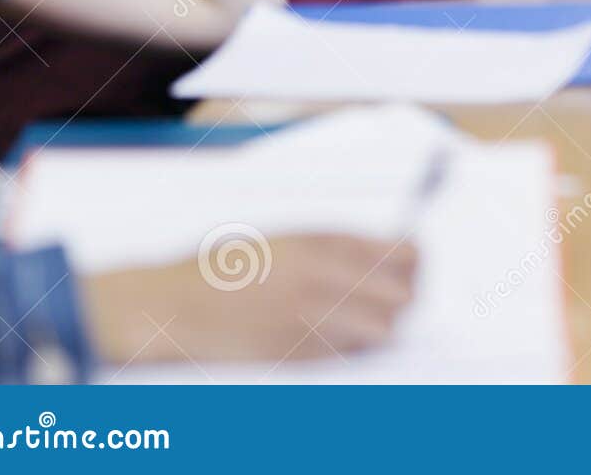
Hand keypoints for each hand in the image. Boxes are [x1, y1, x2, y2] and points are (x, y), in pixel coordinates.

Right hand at [83, 235, 418, 365]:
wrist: (174, 305)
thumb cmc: (225, 267)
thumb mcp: (284, 237)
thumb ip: (333, 245)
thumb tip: (381, 254)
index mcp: (320, 242)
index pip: (400, 252)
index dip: (415, 262)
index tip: (414, 266)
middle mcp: (321, 279)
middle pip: (400, 294)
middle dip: (403, 296)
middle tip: (395, 297)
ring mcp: (309, 318)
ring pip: (382, 329)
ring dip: (382, 326)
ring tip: (367, 321)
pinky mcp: (297, 353)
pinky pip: (348, 353)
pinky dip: (353, 347)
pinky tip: (339, 337)